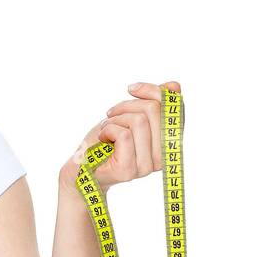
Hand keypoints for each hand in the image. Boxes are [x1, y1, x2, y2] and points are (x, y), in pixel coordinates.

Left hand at [60, 81, 177, 192]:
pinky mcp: (128, 170)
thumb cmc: (107, 140)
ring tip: (106, 128)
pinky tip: (103, 137)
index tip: (131, 89)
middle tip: (111, 114)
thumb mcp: (130, 115)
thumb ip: (154, 102)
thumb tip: (174, 86)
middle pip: (154, 110)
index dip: (153, 91)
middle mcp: (163, 157)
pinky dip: (108, 129)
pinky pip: (124, 135)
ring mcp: (146, 166)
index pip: (174, 108)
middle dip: (127, 105)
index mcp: (168, 143)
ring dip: (115, 119)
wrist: (82, 165)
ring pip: (139, 121)